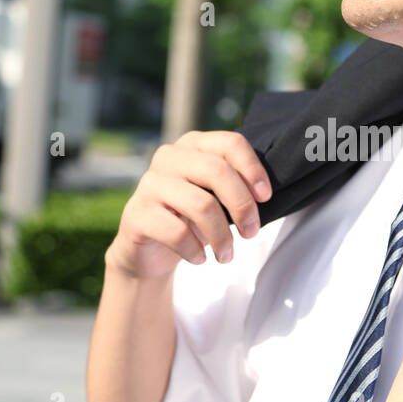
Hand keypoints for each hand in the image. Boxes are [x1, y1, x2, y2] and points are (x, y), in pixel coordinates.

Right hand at [105, 130, 271, 278]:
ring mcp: (149, 183)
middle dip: (242, 205)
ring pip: (200, 204)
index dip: (253, 169)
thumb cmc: (190, 219)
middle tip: (251, 233)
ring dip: (222, 236)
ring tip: (227, 256)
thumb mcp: (216, 198)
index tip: (266, 198)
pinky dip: (195, 250)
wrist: (149, 251)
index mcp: (193, 145)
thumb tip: (265, 194)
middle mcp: (169, 157)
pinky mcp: (136, 212)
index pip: (230, 143)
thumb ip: (236, 186)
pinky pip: (176, 232)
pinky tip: (199, 258)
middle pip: (217, 171)